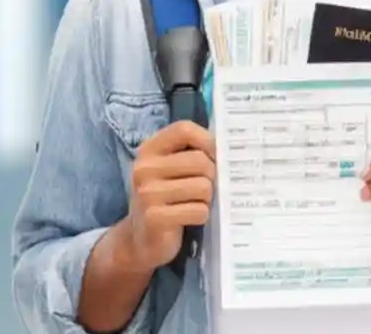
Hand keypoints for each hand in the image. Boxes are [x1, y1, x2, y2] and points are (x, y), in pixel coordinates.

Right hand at [120, 121, 215, 271]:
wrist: (140, 239)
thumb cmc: (166, 198)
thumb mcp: (171, 170)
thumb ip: (192, 153)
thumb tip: (230, 146)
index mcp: (149, 150)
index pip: (184, 130)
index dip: (208, 140)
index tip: (217, 155)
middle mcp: (144, 168)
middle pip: (200, 161)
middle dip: (212, 177)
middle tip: (205, 189)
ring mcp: (147, 193)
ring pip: (203, 187)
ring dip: (207, 199)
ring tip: (195, 204)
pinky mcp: (155, 218)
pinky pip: (199, 210)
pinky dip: (201, 216)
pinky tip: (189, 219)